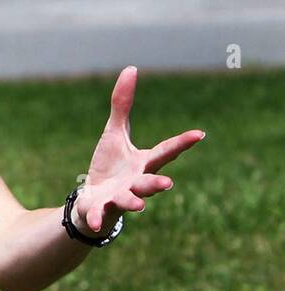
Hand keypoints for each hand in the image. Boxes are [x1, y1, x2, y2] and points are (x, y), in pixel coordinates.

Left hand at [73, 66, 205, 234]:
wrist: (91, 199)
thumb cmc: (109, 166)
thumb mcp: (114, 133)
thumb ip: (122, 106)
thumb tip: (131, 68)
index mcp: (143, 163)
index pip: (165, 152)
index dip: (182, 143)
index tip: (199, 134)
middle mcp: (135, 182)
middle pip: (150, 182)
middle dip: (158, 184)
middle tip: (168, 184)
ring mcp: (118, 197)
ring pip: (129, 200)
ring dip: (134, 202)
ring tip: (138, 204)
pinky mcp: (99, 209)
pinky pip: (98, 215)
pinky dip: (96, 218)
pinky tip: (93, 222)